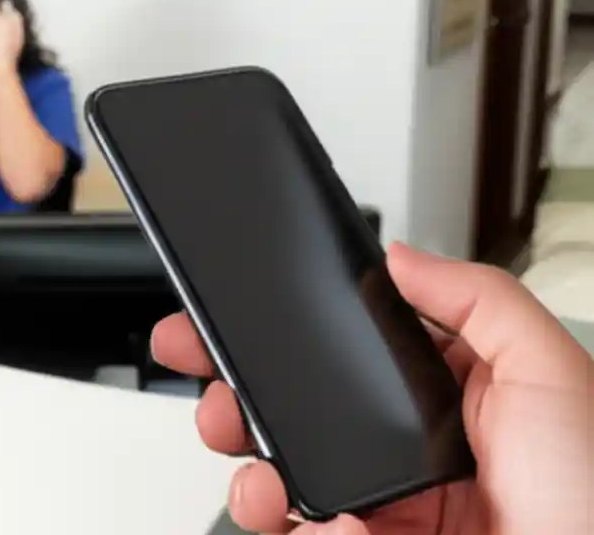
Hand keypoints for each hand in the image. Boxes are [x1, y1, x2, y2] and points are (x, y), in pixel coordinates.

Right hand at [153, 243, 591, 533]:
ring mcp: (380, 505)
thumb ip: (479, 299)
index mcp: (447, 394)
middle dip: (235, 388)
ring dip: (244, 458)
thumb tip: (399, 255)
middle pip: (293, 405)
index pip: (346, 346)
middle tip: (211, 382)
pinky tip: (327, 519)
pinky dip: (288, 520)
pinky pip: (296, 529)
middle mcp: (404, 447)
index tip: (234, 314)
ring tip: (252, 459)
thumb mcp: (551, 372)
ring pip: (276, 470)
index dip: (286, 329)